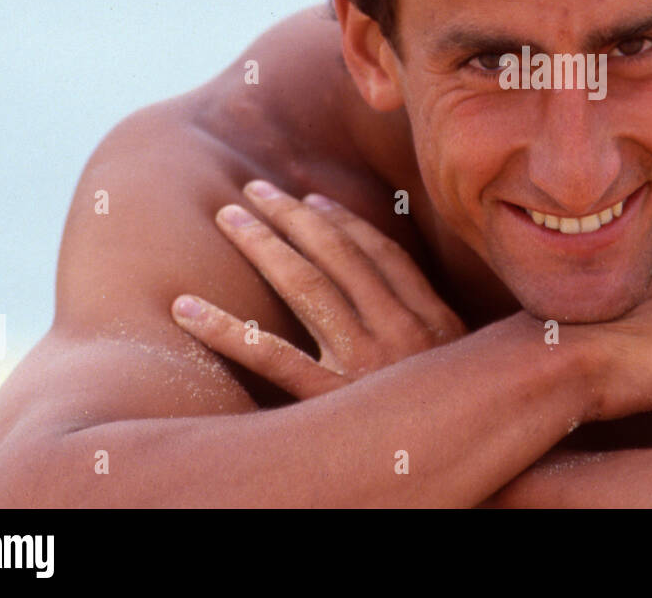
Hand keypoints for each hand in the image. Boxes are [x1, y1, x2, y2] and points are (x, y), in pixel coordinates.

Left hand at [171, 182, 465, 398]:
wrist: (451, 460)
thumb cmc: (458, 424)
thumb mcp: (463, 373)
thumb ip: (438, 336)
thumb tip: (403, 301)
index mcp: (435, 322)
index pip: (384, 255)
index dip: (346, 223)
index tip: (313, 201)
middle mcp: (400, 333)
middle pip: (340, 258)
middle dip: (295, 218)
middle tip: (256, 191)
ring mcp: (364, 365)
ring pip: (306, 288)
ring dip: (263, 245)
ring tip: (228, 218)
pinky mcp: (328, 401)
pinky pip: (269, 358)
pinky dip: (224, 330)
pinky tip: (188, 309)